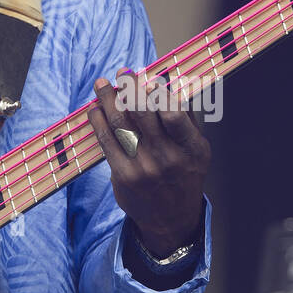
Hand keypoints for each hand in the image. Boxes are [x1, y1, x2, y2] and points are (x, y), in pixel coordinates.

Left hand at [87, 73, 209, 256]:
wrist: (171, 219)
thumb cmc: (184, 174)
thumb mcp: (198, 148)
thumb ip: (186, 117)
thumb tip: (168, 83)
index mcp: (191, 148)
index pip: (174, 115)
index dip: (160, 94)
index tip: (149, 79)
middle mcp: (168, 158)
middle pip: (143, 114)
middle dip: (129, 88)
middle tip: (122, 73)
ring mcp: (144, 167)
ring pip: (120, 124)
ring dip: (108, 99)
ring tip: (101, 84)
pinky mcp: (123, 175)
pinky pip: (106, 141)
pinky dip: (98, 121)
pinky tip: (95, 109)